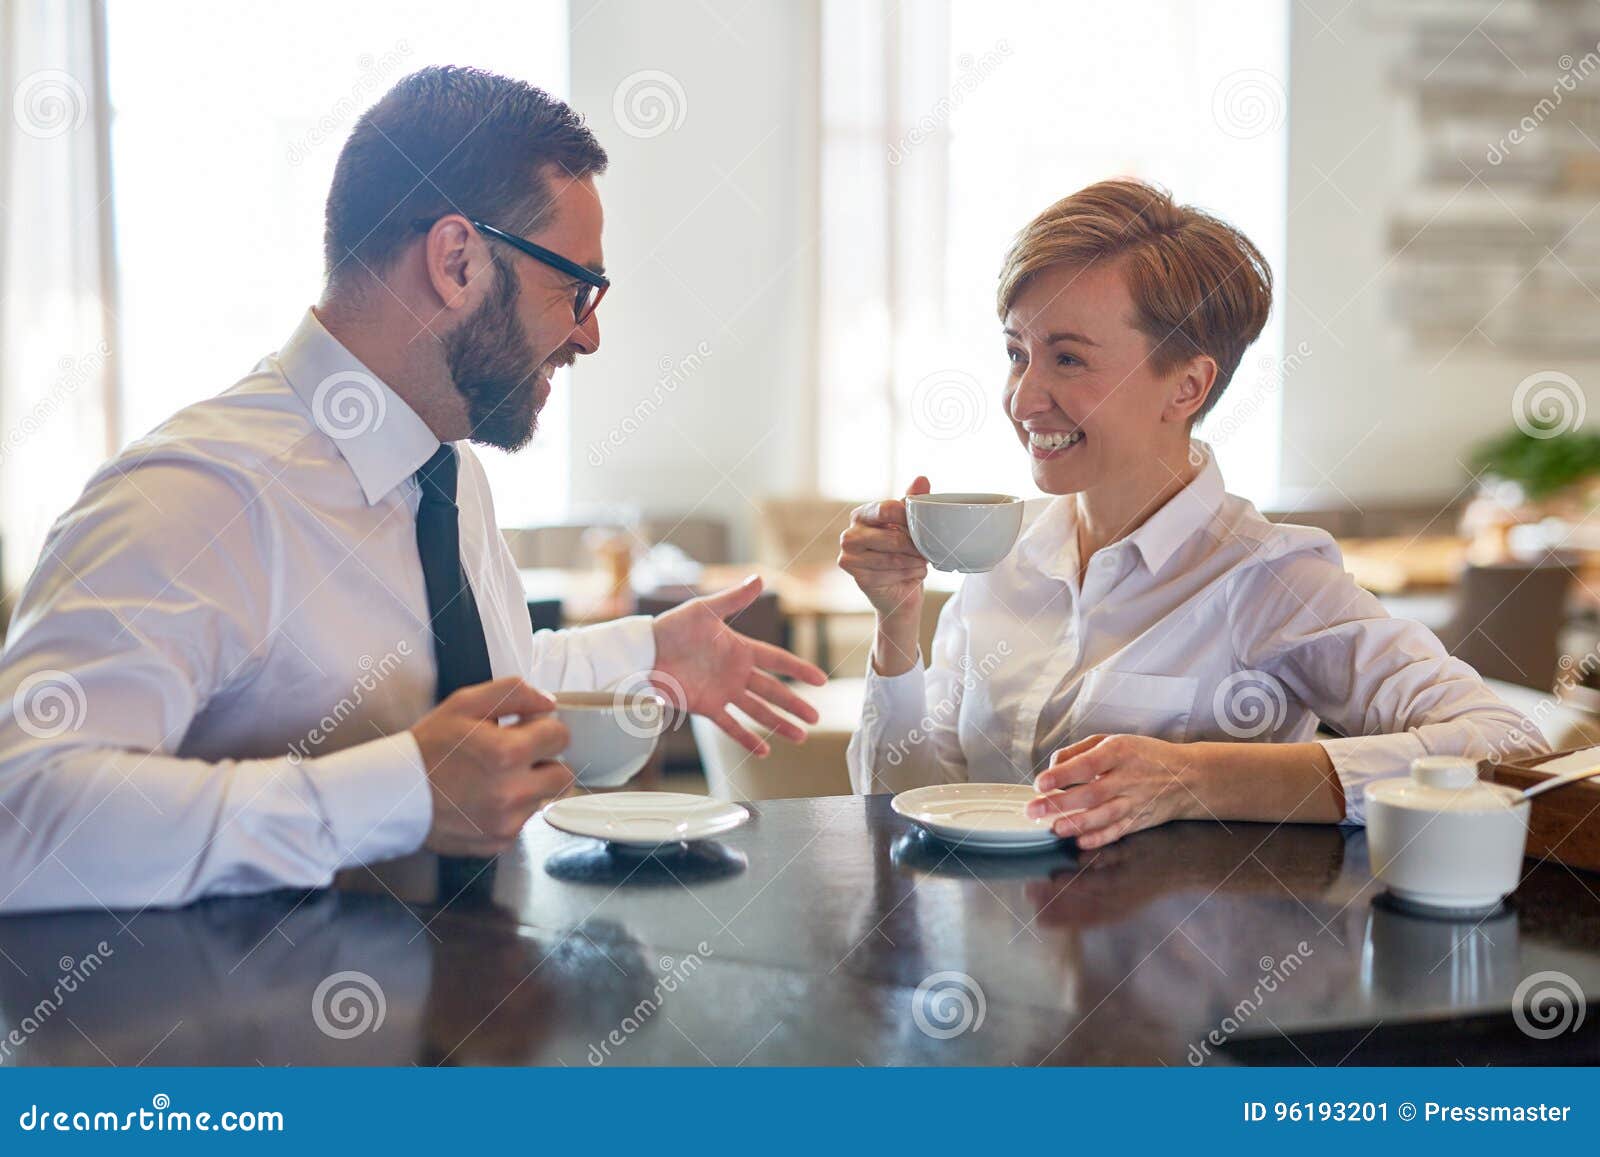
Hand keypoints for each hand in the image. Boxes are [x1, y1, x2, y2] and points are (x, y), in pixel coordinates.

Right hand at [412, 677, 573, 855]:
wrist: (394, 795)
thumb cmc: (427, 748)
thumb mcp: (465, 704)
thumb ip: (513, 693)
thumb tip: (549, 702)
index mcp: (508, 754)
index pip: (561, 737)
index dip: (543, 729)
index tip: (526, 731)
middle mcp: (513, 793)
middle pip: (563, 774)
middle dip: (545, 761)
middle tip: (516, 757)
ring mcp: (507, 822)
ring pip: (543, 799)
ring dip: (527, 787)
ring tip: (492, 779)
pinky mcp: (498, 842)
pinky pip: (523, 822)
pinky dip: (510, 811)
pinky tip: (483, 799)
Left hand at [651, 577, 827, 756]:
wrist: (644, 651)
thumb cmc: (673, 626)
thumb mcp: (705, 610)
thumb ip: (733, 599)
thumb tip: (759, 578)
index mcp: (740, 650)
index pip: (777, 660)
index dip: (799, 669)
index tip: (821, 680)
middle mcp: (736, 673)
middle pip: (773, 691)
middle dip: (795, 705)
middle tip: (816, 718)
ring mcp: (723, 692)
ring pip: (758, 712)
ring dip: (779, 724)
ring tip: (800, 737)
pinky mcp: (706, 707)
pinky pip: (730, 725)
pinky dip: (746, 739)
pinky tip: (764, 752)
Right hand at [837, 476, 930, 621]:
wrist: (900, 587)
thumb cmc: (903, 552)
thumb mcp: (910, 524)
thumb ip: (914, 501)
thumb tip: (922, 479)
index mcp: (862, 514)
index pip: (887, 509)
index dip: (909, 518)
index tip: (923, 527)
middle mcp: (850, 534)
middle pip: (891, 536)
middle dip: (914, 546)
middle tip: (925, 550)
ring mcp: (849, 556)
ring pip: (892, 557)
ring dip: (913, 562)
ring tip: (920, 562)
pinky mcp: (856, 577)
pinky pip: (888, 574)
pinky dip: (906, 575)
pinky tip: (911, 573)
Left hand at [1026, 733, 1197, 849]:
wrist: (1187, 776)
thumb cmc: (1142, 755)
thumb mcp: (1111, 741)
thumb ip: (1078, 751)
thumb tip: (1052, 766)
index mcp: (1119, 752)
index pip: (1087, 764)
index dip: (1062, 775)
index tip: (1040, 784)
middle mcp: (1128, 778)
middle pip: (1091, 793)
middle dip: (1059, 804)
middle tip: (1033, 810)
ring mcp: (1135, 801)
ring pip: (1104, 816)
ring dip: (1076, 824)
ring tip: (1054, 827)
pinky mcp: (1139, 820)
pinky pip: (1118, 831)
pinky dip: (1099, 838)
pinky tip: (1080, 841)